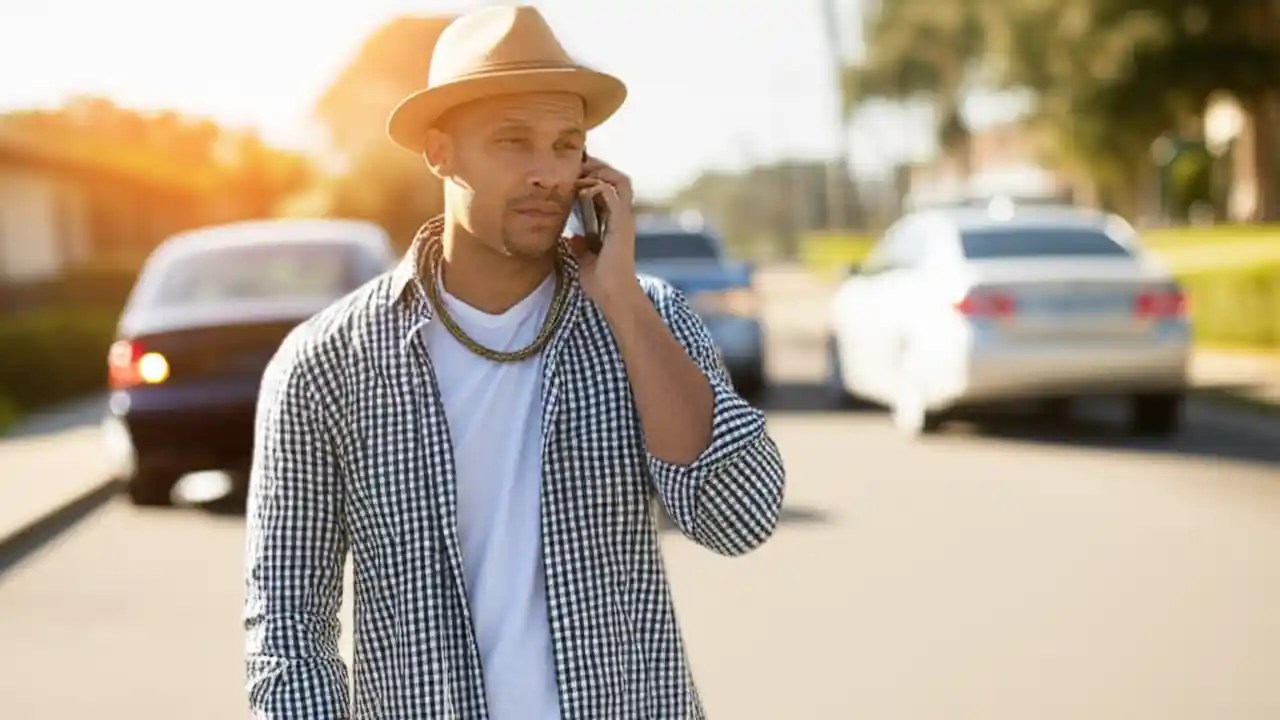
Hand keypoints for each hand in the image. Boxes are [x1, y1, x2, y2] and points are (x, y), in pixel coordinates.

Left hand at [570, 156, 639, 309]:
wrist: (613, 295)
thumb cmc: (601, 282)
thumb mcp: (585, 260)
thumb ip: (581, 246)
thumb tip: (573, 237)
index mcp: (615, 223)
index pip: (610, 189)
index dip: (595, 176)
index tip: (574, 171)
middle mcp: (622, 217)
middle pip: (618, 179)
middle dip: (598, 167)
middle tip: (577, 164)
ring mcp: (624, 219)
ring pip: (621, 181)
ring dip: (601, 172)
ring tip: (582, 171)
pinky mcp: (621, 223)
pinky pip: (614, 194)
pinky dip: (599, 186)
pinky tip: (582, 188)